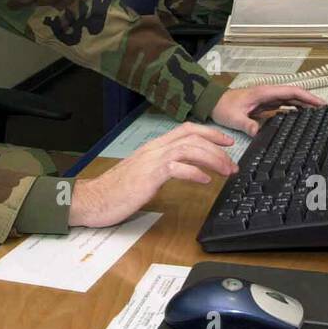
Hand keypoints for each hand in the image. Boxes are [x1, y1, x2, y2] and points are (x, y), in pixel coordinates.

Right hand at [69, 123, 238, 227]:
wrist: (94, 199)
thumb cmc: (116, 190)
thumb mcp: (143, 173)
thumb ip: (162, 167)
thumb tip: (184, 169)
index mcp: (153, 147)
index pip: (186, 130)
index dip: (210, 132)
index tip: (227, 142)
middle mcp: (154, 149)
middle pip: (192, 137)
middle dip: (218, 148)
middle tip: (233, 162)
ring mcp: (151, 161)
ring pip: (189, 149)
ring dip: (212, 159)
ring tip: (226, 171)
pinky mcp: (148, 176)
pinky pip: (177, 168)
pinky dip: (195, 172)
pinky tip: (205, 180)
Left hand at [210, 84, 323, 135]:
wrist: (213, 103)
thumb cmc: (223, 107)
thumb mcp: (234, 118)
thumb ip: (247, 125)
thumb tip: (258, 133)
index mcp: (264, 92)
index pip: (291, 91)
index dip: (308, 96)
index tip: (321, 103)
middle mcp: (268, 93)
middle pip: (295, 94)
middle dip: (311, 100)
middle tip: (326, 109)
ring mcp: (267, 98)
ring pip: (291, 99)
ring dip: (304, 104)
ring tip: (319, 112)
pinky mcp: (265, 104)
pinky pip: (284, 104)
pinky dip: (295, 107)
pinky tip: (302, 114)